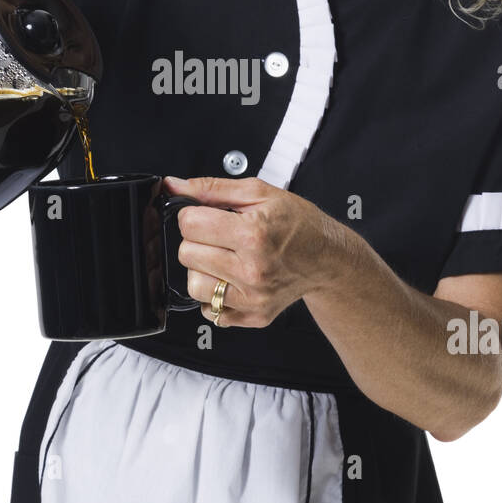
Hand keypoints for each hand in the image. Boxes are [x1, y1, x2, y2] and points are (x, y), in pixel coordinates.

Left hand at [163, 174, 341, 328]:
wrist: (327, 258)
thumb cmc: (298, 224)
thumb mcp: (259, 193)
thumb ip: (211, 188)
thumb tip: (174, 186)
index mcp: (253, 235)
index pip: (190, 225)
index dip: (192, 215)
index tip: (206, 216)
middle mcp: (253, 270)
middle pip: (187, 254)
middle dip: (197, 241)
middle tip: (220, 236)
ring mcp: (253, 298)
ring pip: (193, 285)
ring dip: (202, 269)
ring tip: (225, 258)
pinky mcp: (253, 316)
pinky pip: (209, 310)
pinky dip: (214, 294)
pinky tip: (231, 279)